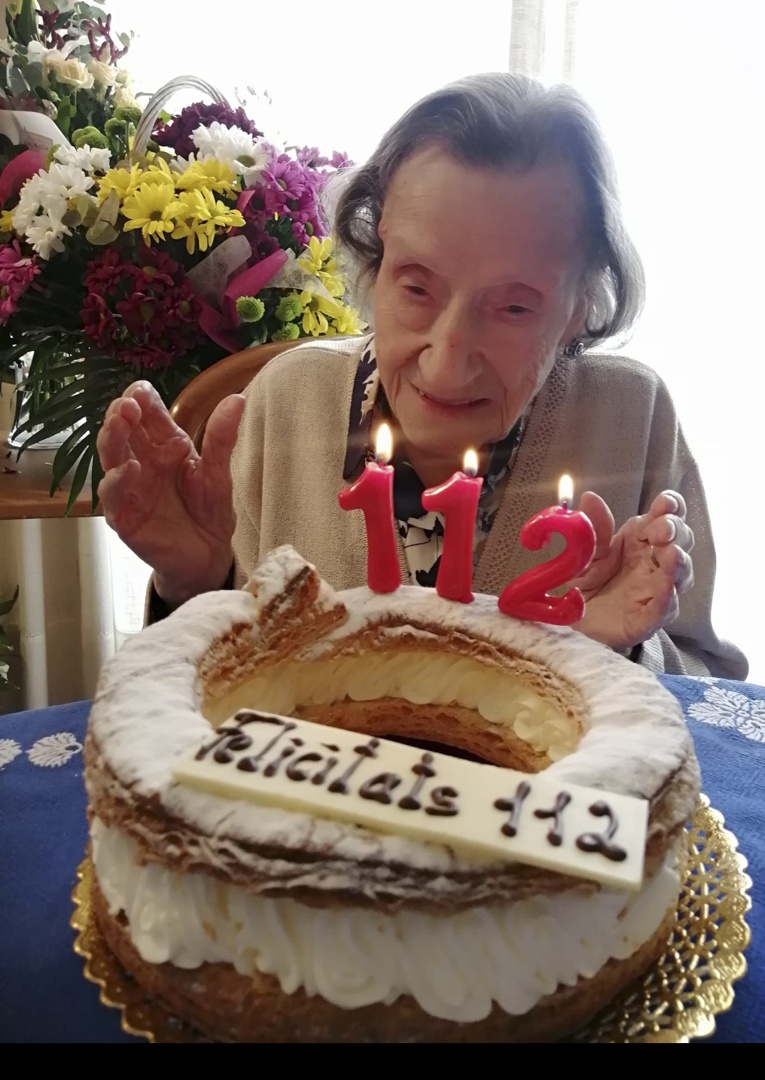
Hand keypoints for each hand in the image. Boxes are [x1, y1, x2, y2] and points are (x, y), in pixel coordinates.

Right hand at [97, 381, 245, 604]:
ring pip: (111, 458)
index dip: (141, 400)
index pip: (148, 416)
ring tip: (121, 421)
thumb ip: (222, 438)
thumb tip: (237, 399)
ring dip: (112, 438)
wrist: (209, 555)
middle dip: (122, 414)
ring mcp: (130, 489)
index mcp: (165, 447)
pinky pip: (114, 497)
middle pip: (123, 431)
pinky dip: (118, 481)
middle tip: (128, 403)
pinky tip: (130, 468)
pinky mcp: (125, 516)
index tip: (141, 388)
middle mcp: (142, 463)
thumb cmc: (210, 512)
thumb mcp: (219, 474)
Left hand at [570, 490, 694, 653]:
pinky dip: (667, 597)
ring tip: (671, 553)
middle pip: (680, 542)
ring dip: (679, 563)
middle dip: (676, 531)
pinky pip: (663, 609)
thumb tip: (590, 497)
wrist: (572, 623)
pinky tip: (666, 587)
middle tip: (662, 529)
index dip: (671, 507)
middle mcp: (654, 564)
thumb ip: (592, 527)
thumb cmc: (587, 584)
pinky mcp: (646, 620)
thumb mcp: (585, 552)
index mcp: (640, 541)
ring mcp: (655, 592)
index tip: (664, 502)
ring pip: (680, 575)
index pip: (665, 517)